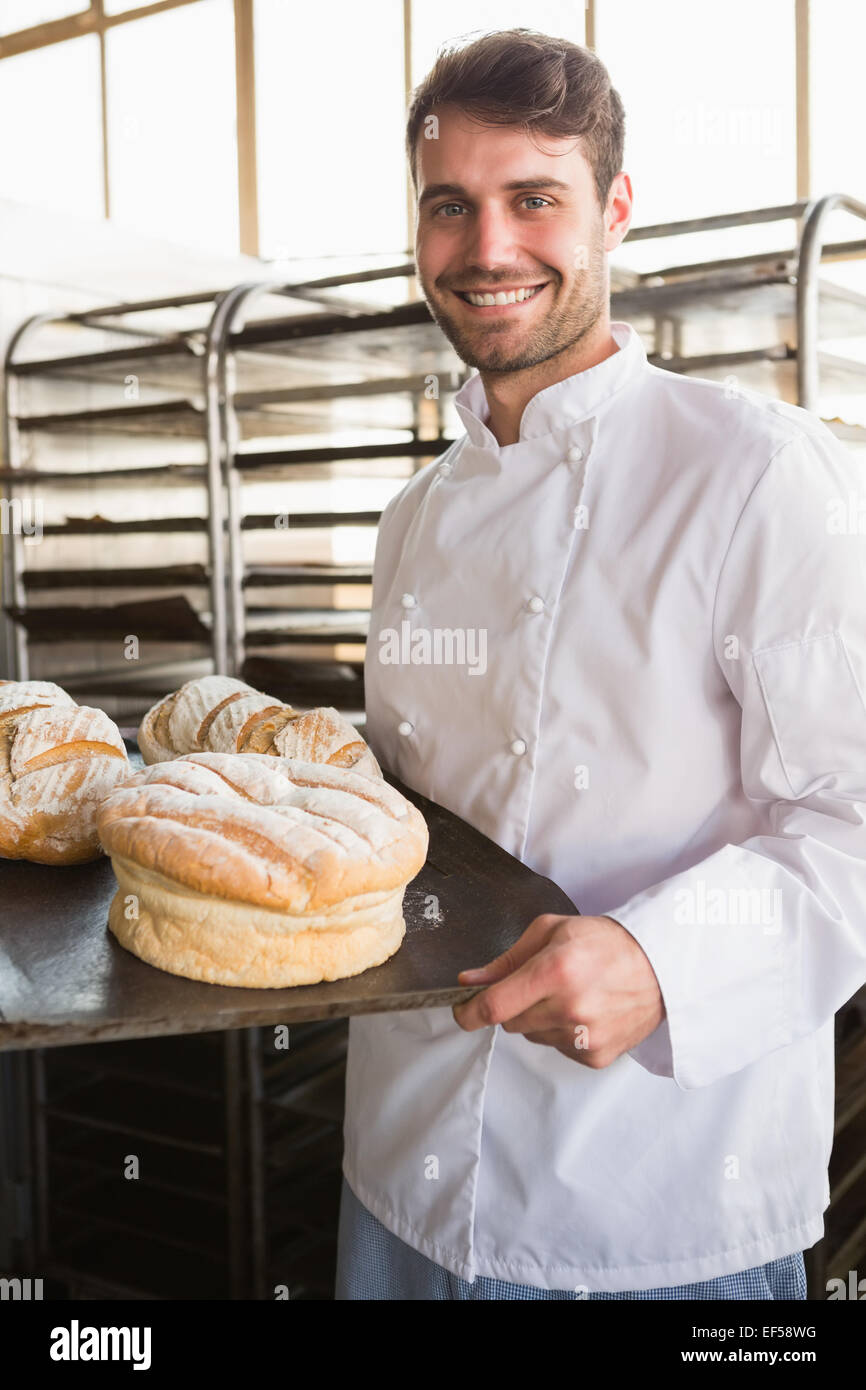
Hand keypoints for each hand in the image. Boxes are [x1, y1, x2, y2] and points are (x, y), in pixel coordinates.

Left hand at [452, 913, 664, 1066]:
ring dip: (540, 1019)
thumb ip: (506, 960)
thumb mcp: (551, 931)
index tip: (462, 1012)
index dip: (469, 1013)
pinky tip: (586, 1011)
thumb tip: (469, 982)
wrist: (661, 964)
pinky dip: (562, 1033)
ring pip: (533, 1036)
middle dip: (514, 1005)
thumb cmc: (605, 941)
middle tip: (539, 984)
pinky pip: (558, 1049)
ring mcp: (584, 1037)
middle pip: (510, 1022)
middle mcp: (569, 1008)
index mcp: (554, 972)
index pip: (495, 1006)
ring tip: (571, 994)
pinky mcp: (597, 1056)